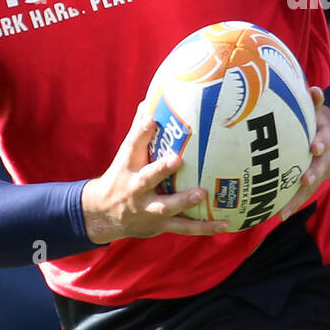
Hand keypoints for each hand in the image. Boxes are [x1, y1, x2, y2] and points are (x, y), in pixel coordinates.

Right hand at [80, 102, 224, 242]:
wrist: (103, 215)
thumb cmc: (122, 176)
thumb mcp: (125, 155)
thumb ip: (139, 131)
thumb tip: (150, 101)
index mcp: (128, 167)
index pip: (132, 146)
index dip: (142, 133)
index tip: (153, 119)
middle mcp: (136, 188)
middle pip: (146, 179)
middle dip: (161, 170)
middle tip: (177, 160)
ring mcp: (148, 208)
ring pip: (166, 206)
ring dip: (184, 201)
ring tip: (202, 194)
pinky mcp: (160, 225)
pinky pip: (184, 227)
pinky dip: (204, 227)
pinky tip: (225, 223)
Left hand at [279, 86, 329, 219]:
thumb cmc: (320, 121)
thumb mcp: (319, 110)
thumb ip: (315, 101)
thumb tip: (314, 90)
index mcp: (326, 138)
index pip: (325, 139)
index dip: (321, 143)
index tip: (315, 147)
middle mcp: (326, 157)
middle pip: (321, 168)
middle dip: (313, 174)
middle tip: (305, 180)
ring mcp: (321, 172)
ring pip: (311, 187)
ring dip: (298, 199)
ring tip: (284, 212)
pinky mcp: (315, 181)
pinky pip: (304, 194)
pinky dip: (293, 204)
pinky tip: (279, 215)